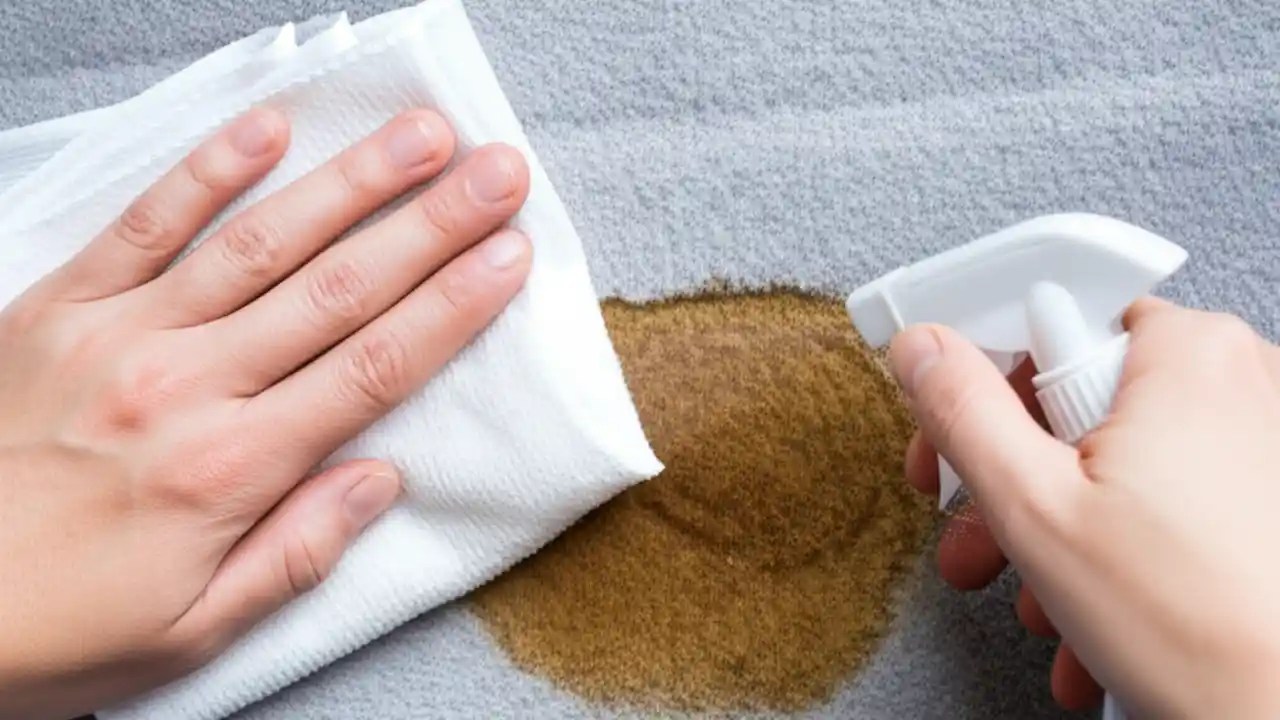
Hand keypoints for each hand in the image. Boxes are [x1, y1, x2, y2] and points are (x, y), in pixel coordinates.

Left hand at [0, 107, 532, 719]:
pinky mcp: (56, 307)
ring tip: (420, 135)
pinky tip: (269, 127)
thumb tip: (382, 479)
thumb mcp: (194, 630)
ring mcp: (121, 336)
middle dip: (430, 225)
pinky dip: (208, 171)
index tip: (511, 254)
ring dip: (350, 183)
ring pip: (260, 244)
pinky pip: (145, 224)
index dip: (453, 305)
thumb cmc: (57, 628)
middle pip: (338, 290)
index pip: (374, 368)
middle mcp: (187, 388)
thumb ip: (297, 550)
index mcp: (232, 469)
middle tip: (498, 171)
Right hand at [891, 298, 1279, 718]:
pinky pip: (1164, 494)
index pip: (1041, 320)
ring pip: (1112, 459)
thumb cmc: (1192, 626)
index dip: (972, 387)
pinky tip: (1090, 616)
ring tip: (1037, 600)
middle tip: (972, 531)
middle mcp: (1237, 377)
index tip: (943, 443)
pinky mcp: (1262, 489)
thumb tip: (921, 348)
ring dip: (1055, 530)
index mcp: (1185, 354)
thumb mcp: (1034, 508)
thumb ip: (963, 412)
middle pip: (1072, 399)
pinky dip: (1116, 546)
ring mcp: (1258, 436)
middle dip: (1009, 481)